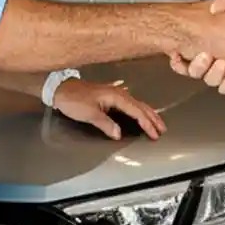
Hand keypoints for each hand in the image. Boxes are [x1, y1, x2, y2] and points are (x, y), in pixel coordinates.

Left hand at [51, 79, 165, 139]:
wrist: (61, 89)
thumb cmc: (74, 101)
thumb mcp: (89, 114)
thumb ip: (106, 124)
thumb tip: (119, 134)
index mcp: (116, 96)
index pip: (137, 111)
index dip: (147, 124)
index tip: (155, 135)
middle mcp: (119, 93)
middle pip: (141, 106)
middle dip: (153, 118)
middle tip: (163, 129)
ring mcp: (115, 93)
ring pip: (137, 104)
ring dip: (148, 113)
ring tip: (157, 123)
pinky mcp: (110, 96)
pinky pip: (130, 103)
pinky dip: (139, 110)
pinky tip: (140, 113)